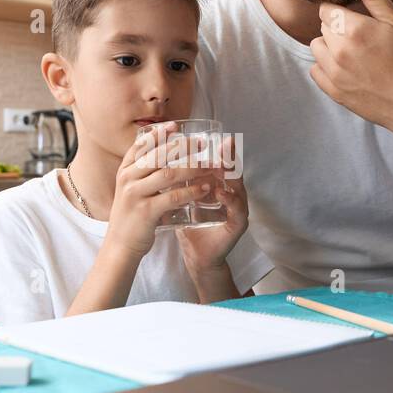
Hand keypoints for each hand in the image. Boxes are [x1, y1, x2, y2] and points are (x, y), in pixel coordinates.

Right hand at [103, 122, 216, 259]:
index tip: (175, 125)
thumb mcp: (131, 189)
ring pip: (169, 174)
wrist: (120, 245)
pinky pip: (173, 197)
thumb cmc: (131, 216)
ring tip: (210, 165)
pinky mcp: (146, 211)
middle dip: (183, 147)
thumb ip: (143, 173)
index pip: (140, 145)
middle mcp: (127, 179)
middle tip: (201, 144)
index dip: (158, 134)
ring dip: (193, 168)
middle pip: (159, 155)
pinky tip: (204, 188)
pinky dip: (191, 191)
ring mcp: (135, 194)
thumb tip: (163, 153)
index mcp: (124, 171)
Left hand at [175, 137, 249, 276]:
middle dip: (229, 156)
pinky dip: (230, 200)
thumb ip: (175, 182)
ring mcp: (237, 209)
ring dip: (232, 175)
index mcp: (218, 186)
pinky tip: (220, 193)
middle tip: (225, 142)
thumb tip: (154, 160)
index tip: (209, 136)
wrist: (198, 256)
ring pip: (238, 187)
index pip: (220, 164)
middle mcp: (231, 194)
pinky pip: (237, 210)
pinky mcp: (238, 225)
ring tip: (223, 163)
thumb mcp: (180, 200)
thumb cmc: (190, 227)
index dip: (216, 150)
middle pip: (233, 171)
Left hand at [310, 0, 392, 143]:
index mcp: (353, 30)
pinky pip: (316, 72)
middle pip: (322, 28)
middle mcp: (338, 52)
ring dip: (330, 47)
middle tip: (364, 37)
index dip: (342, 12)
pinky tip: (348, 69)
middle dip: (338, 28)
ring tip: (356, 53)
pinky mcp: (335, 93)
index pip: (326, 10)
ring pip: (317, 49)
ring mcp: (334, 75)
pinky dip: (327, 68)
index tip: (357, 19)